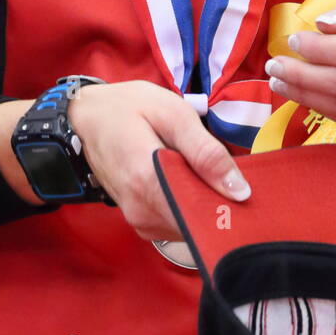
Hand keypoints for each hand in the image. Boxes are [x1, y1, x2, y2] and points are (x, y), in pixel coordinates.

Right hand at [68, 80, 250, 239]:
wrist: (85, 118)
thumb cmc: (128, 108)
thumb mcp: (171, 113)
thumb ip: (205, 151)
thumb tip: (240, 191)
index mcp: (149, 183)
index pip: (202, 216)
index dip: (231, 208)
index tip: (250, 194)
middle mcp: (143, 213)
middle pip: (197, 224)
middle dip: (221, 206)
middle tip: (236, 178)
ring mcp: (139, 222)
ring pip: (188, 226)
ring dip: (206, 206)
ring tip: (214, 175)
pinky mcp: (140, 222)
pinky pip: (176, 224)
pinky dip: (191, 207)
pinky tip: (195, 183)